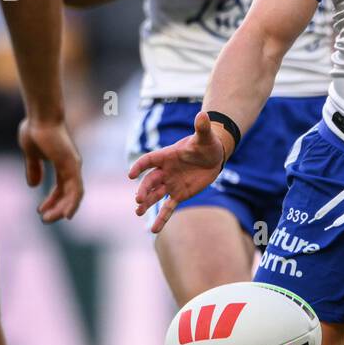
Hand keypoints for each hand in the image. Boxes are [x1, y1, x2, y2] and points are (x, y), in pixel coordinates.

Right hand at [17, 118, 83, 221]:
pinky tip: (66, 215)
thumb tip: (33, 185)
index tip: (41, 210)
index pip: (62, 188)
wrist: (40, 117)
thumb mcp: (31, 154)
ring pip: (74, 195)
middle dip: (58, 208)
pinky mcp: (72, 166)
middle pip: (69, 194)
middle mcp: (72, 167)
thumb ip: (34, 169)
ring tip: (49, 219)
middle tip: (45, 219)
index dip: (53, 201)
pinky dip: (73, 203)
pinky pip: (76, 190)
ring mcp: (74, 166)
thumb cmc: (36, 130)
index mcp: (64, 165)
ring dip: (63, 209)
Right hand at [129, 110, 225, 233]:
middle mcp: (165, 171)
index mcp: (167, 155)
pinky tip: (153, 230)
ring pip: (155, 195)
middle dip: (144, 190)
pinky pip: (168, 208)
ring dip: (146, 203)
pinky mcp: (179, 195)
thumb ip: (202, 127)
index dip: (140, 166)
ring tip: (138, 212)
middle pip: (150, 180)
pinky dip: (161, 218)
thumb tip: (203, 114)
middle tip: (138, 199)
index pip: (149, 160)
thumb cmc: (206, 144)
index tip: (131, 174)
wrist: (213, 156)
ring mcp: (170, 184)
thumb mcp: (205, 136)